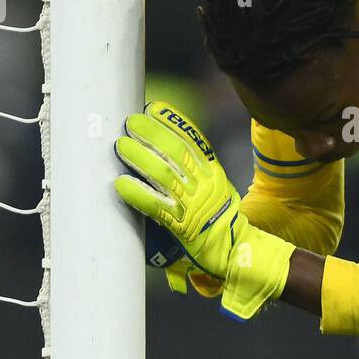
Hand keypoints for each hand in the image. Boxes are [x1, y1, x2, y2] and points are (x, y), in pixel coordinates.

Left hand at [113, 101, 293, 319]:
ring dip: (140, 157)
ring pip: (164, 175)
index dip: (172, 122)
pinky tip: (121, 184)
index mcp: (213, 173)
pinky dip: (138, 194)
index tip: (154, 108)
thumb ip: (198, 170)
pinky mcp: (182, 226)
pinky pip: (156, 207)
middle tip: (130, 123)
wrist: (237, 250)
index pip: (193, 140)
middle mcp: (204, 184)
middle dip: (152, 133)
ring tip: (121, 146)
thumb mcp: (217, 187)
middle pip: (176, 152)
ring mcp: (193, 205)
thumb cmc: (222, 219)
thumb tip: (168, 149)